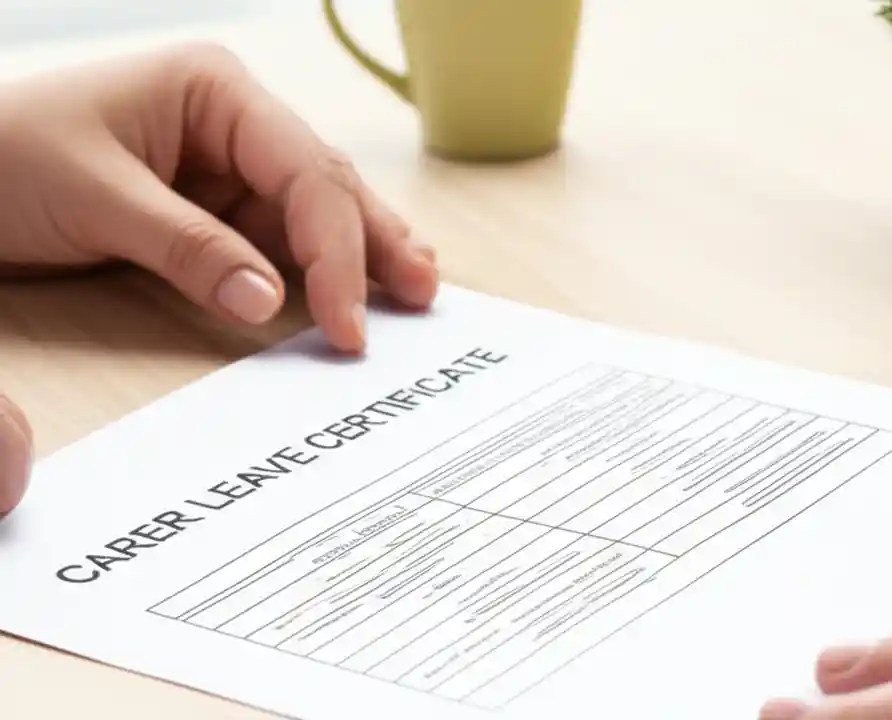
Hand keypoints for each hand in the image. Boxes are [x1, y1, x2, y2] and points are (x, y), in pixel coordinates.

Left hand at [0, 44, 438, 516]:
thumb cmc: (4, 156)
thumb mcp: (95, 199)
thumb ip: (187, 249)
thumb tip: (267, 302)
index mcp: (213, 90)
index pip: (304, 173)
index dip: (337, 250)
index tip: (348, 321)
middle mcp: (232, 120)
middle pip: (326, 185)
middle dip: (374, 242)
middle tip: (421, 294)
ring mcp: (226, 162)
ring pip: (314, 211)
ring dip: (362, 252)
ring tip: (415, 287)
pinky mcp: (212, 203)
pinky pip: (279, 236)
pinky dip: (316, 266)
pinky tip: (359, 282)